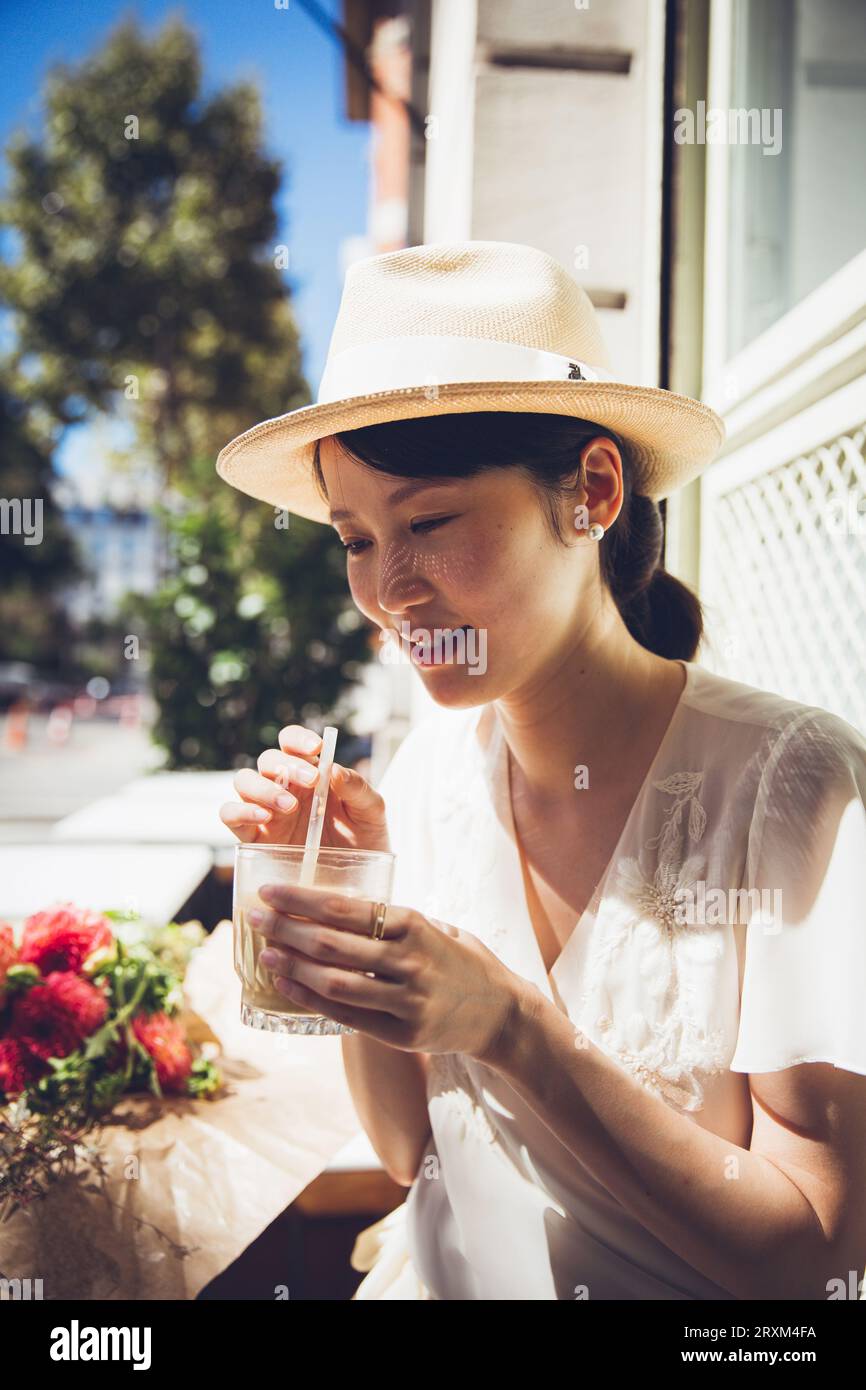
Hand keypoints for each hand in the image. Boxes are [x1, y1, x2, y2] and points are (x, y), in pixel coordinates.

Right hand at [219, 724, 390, 853]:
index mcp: (310, 774)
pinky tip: (264, 818)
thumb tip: (334, 769)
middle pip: (267, 760)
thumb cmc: (365, 841)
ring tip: (289, 806)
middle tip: (311, 781)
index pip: (291, 742)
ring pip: (244, 782)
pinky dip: (240, 811)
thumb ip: (357, 788)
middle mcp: (284, 788)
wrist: (358, 881)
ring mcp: (266, 812)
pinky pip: (230, 815)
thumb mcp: (371, 812)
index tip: (316, 747)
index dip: (297, 739)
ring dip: (262, 787)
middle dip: (287, 765)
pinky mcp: (253, 838)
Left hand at [247, 882, 526, 1061]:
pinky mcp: (402, 1034)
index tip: (270, 890)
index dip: (302, 900)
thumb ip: (392, 920)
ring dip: (293, 967)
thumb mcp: (434, 926)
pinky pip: (347, 1017)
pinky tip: (286, 987)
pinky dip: (311, 1000)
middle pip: (333, 944)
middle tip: (255, 916)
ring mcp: (406, 1001)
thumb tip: (333, 902)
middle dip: (287, 928)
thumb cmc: (459, 960)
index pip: (347, 908)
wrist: (500, 1013)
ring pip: (335, 983)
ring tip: (264, 952)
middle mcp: (409, 961)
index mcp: (415, 925)